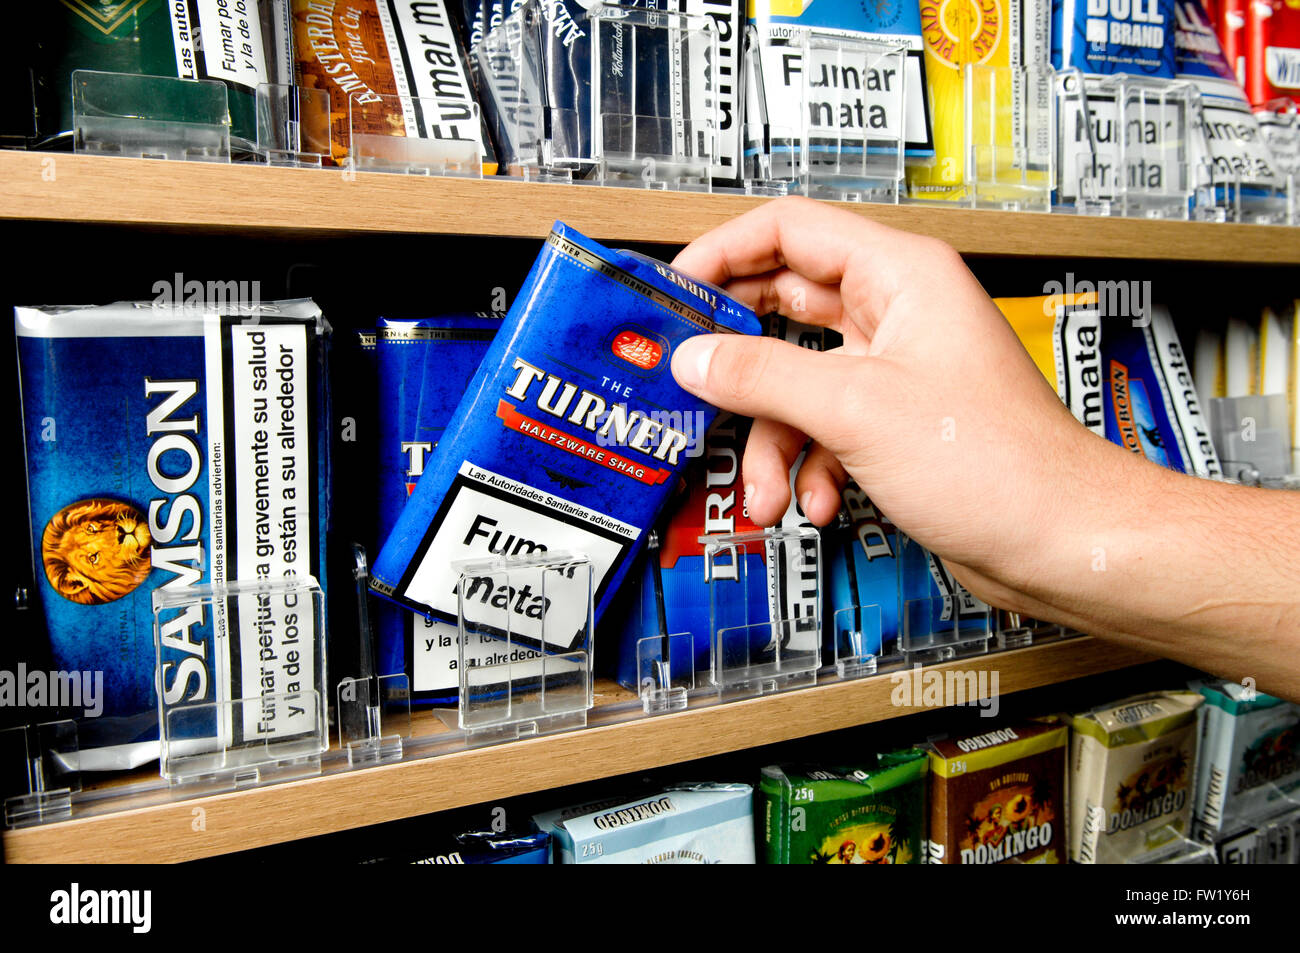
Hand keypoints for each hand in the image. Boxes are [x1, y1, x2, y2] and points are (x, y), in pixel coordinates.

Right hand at [669, 196, 1150, 611]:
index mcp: (899, 275)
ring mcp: (895, 368)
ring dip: (772, 440)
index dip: (723, 254)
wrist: (1060, 541)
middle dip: (739, 361)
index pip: (789, 229)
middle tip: (689, 378)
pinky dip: (809, 466)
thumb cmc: (999, 464)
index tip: (676, 292)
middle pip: (785, 308)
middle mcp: (897, 312)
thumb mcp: (854, 409)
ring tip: (767, 492)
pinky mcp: (895, 421)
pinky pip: (824, 427)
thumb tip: (695, 356)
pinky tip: (814, 502)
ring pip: (798, 381)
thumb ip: (763, 376)